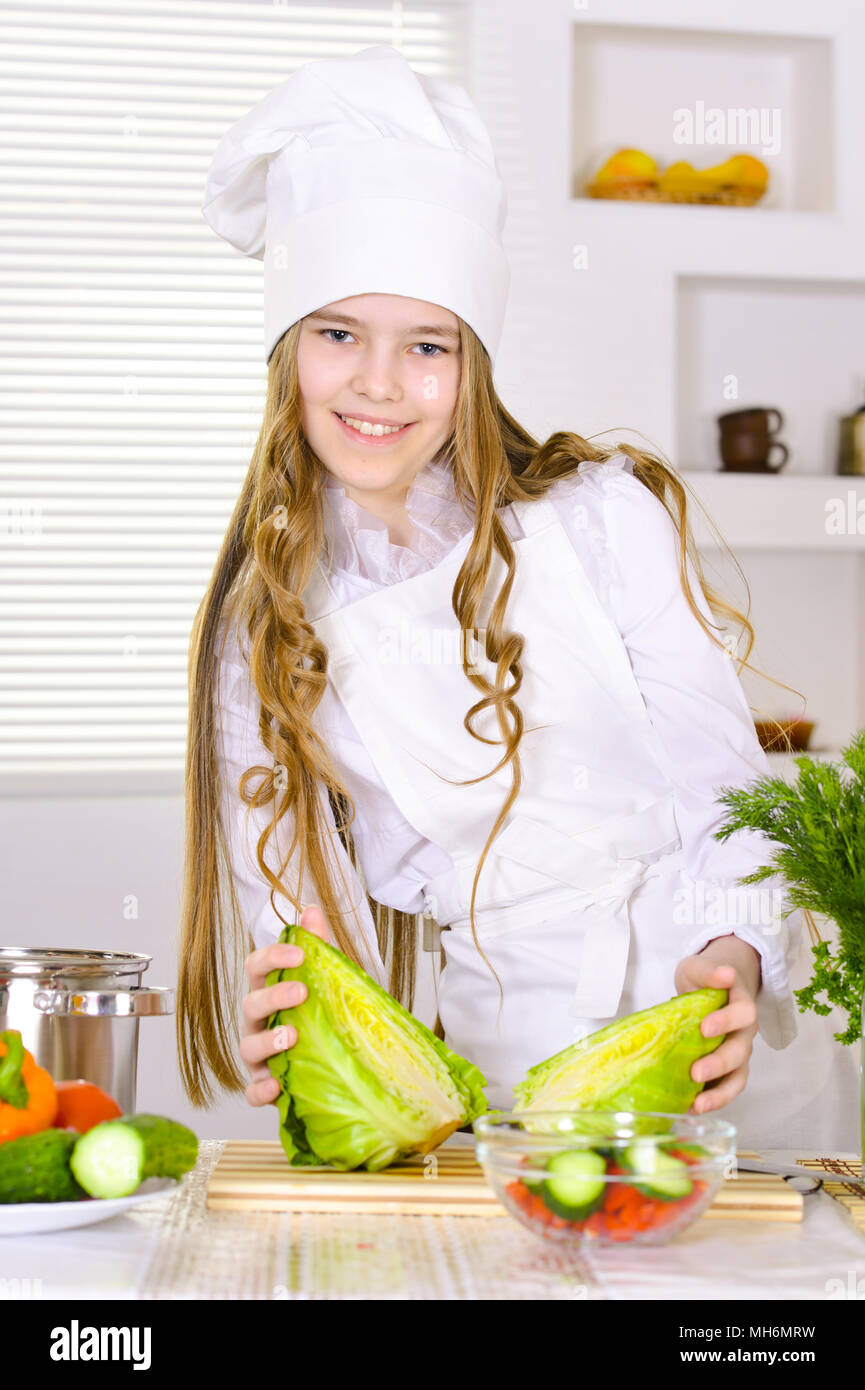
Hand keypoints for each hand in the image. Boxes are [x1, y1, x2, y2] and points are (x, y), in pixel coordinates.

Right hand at [239, 905, 331, 1107]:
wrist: (343, 1059)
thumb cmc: (326, 1014)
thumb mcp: (329, 979)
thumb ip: (319, 946)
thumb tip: (311, 910)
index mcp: (270, 989)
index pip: (256, 966)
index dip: (271, 957)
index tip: (297, 954)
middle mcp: (259, 1021)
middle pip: (250, 1004)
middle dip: (272, 996)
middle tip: (300, 992)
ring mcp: (260, 1054)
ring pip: (247, 1047)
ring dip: (266, 1041)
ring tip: (291, 1037)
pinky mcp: (264, 1086)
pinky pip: (252, 1091)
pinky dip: (259, 1091)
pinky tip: (275, 1087)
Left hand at [673, 935, 759, 1114]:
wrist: (715, 984)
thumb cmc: (707, 977)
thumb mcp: (699, 966)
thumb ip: (709, 970)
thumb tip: (725, 974)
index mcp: (740, 1004)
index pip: (743, 1013)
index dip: (727, 1021)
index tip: (705, 1027)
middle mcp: (743, 1032)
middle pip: (741, 1051)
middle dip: (720, 1063)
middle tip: (696, 1072)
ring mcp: (736, 1052)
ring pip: (738, 1076)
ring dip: (720, 1092)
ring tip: (698, 1104)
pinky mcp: (726, 1069)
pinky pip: (726, 1088)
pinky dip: (712, 1100)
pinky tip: (691, 1108)